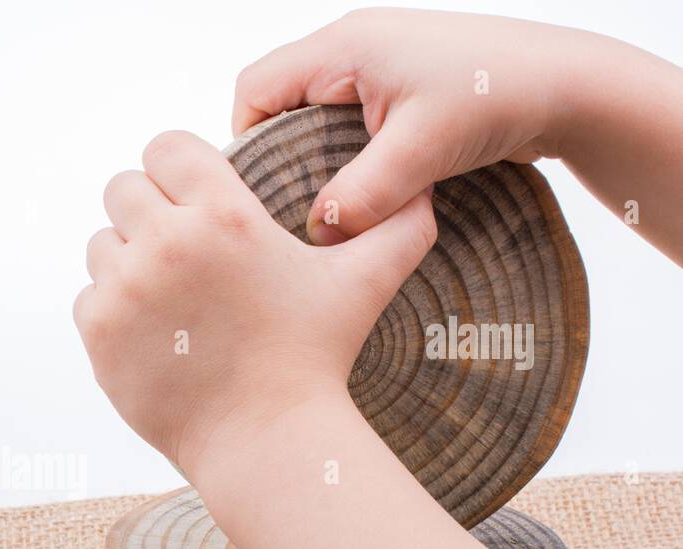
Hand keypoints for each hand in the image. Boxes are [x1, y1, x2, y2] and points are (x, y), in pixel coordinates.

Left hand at [73, 130, 435, 474]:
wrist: (266, 439)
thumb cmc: (316, 360)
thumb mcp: (366, 284)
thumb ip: (398, 228)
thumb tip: (424, 192)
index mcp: (223, 215)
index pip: (164, 146)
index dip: (176, 167)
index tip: (189, 196)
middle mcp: (165, 243)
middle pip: (122, 189)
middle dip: (147, 211)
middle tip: (178, 249)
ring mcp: (124, 289)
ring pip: (101, 244)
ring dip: (126, 260)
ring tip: (168, 295)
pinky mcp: (100, 334)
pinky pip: (88, 298)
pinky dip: (111, 311)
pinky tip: (152, 332)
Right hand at [232, 9, 604, 243]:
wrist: (572, 85)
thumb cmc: (499, 96)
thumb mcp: (422, 151)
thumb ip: (362, 195)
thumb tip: (317, 233)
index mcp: (343, 46)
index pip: (255, 89)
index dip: (245, 142)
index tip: (259, 195)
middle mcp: (353, 47)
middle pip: (278, 102)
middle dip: (276, 158)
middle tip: (286, 210)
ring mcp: (376, 66)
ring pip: (312, 116)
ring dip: (313, 160)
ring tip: (324, 206)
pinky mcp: (398, 89)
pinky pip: (345, 124)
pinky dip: (344, 158)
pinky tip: (361, 193)